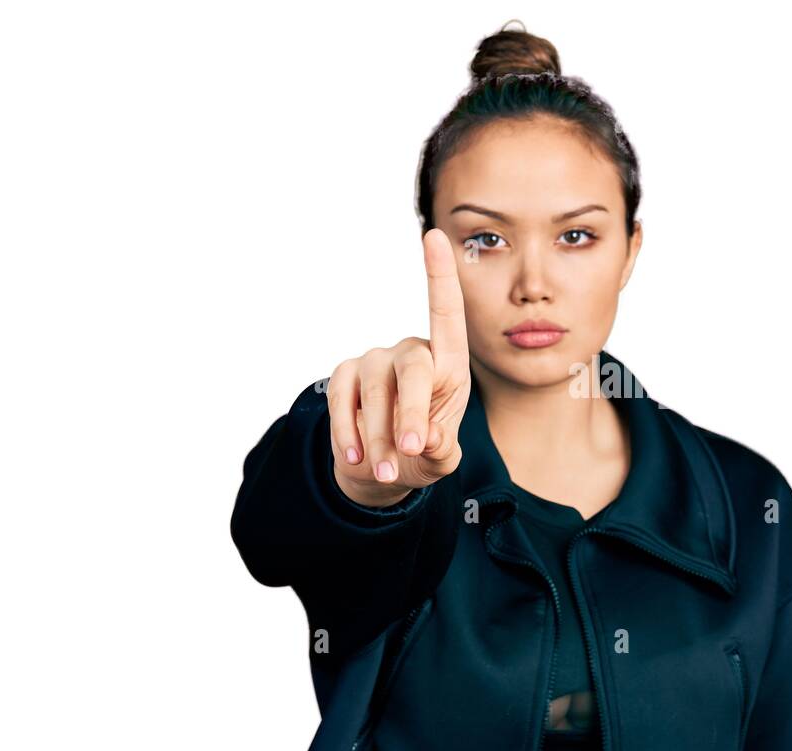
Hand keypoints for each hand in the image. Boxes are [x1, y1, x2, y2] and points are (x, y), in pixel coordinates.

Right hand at [326, 228, 470, 506]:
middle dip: (412, 411)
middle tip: (413, 450)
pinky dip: (348, 431)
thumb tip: (426, 438)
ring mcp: (375, 362)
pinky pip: (342, 399)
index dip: (441, 275)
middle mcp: (412, 353)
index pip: (447, 313)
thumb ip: (441, 449)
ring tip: (386, 473)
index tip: (433, 236)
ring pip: (374, 390)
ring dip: (380, 435)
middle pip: (413, 368)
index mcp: (449, 364)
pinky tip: (357, 458)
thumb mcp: (441, 457)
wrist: (383, 470)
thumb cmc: (423, 452)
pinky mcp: (344, 377)